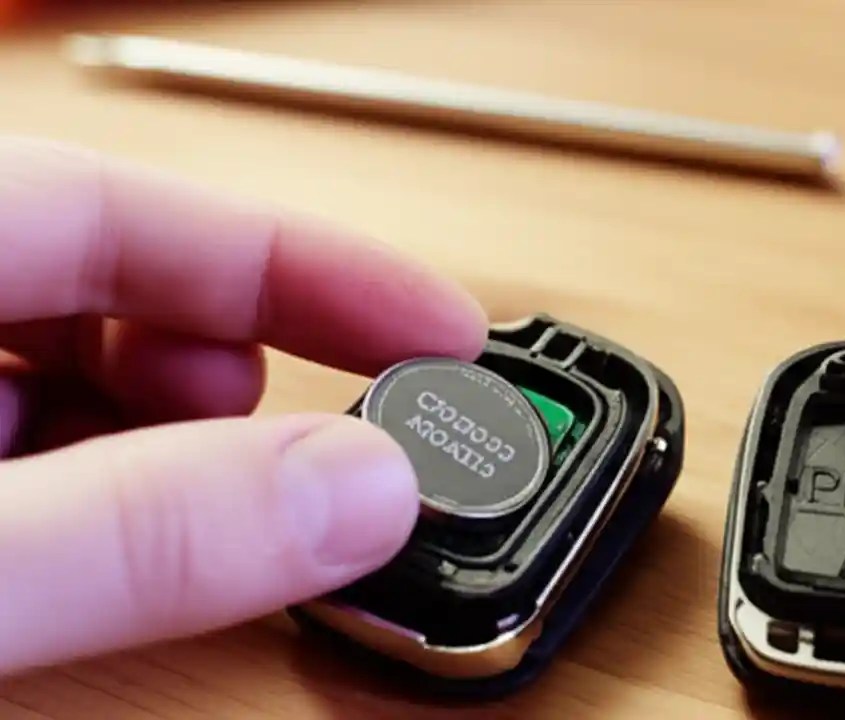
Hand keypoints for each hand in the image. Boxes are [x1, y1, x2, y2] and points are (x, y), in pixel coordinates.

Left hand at [0, 137, 487, 676]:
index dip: (305, 262)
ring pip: (53, 363)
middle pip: (99, 273)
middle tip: (332, 443)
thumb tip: (357, 489)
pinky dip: (87, 485)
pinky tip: (103, 543)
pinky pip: (4, 441)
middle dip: (238, 356)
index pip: (130, 208)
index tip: (440, 327)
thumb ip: (138, 530)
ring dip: (162, 429)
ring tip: (213, 495)